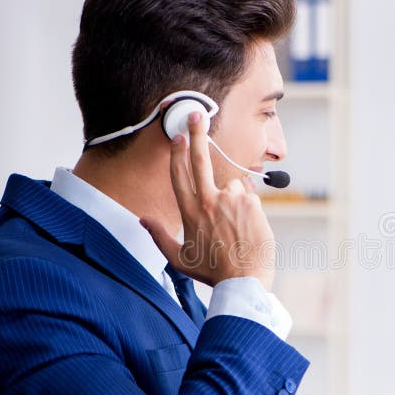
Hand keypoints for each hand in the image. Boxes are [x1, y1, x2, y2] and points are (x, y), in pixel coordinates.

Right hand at [141, 111, 274, 289]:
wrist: (244, 280)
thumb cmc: (212, 271)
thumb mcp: (179, 259)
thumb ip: (159, 237)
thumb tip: (143, 220)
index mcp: (189, 212)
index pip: (179, 174)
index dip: (177, 153)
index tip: (178, 136)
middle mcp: (208, 200)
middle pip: (201, 160)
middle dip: (197, 134)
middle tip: (197, 115)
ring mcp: (231, 200)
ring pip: (233, 188)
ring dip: (235, 201)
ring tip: (237, 229)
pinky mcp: (251, 203)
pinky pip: (251, 199)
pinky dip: (250, 210)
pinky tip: (248, 229)